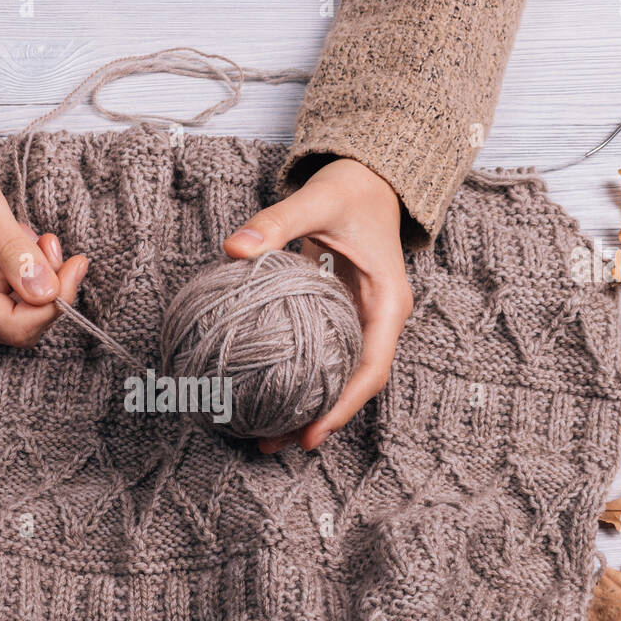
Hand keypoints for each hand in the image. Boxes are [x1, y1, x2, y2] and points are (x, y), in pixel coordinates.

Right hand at [0, 137, 89, 347]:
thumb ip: (13, 248)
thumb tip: (46, 293)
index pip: (13, 326)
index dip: (54, 304)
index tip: (77, 263)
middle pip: (19, 326)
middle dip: (48, 288)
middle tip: (50, 241)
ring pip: (19, 312)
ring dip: (37, 275)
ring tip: (23, 231)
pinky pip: (10, 296)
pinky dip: (24, 270)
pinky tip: (14, 238)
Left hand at [223, 157, 412, 452]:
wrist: (370, 176)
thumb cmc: (350, 189)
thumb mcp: (316, 201)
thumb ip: (276, 222)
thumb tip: (233, 248)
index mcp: (387, 304)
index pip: (371, 369)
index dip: (344, 407)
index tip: (312, 434)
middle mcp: (380, 321)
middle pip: (355, 386)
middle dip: (322, 420)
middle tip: (275, 444)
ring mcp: (364, 322)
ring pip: (341, 377)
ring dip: (310, 407)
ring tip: (266, 437)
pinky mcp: (344, 318)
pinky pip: (326, 357)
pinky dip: (302, 380)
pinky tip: (267, 395)